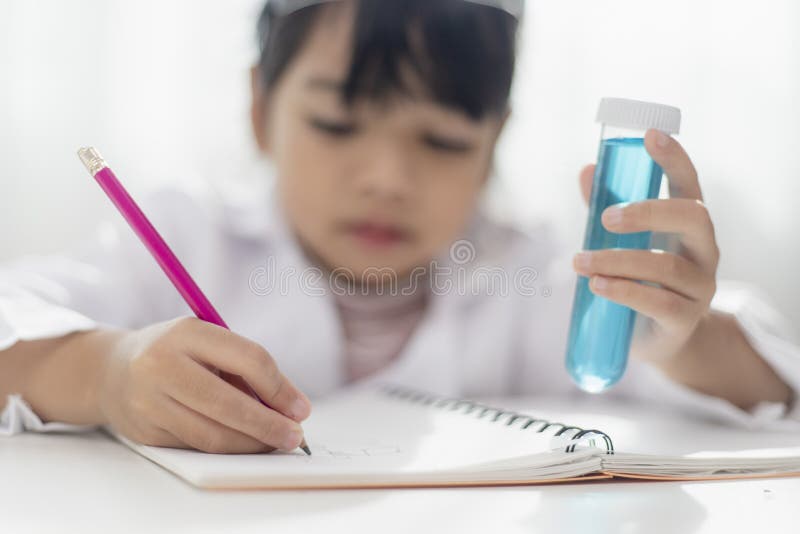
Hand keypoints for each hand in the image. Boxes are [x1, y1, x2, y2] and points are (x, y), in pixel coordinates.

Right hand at [98, 317, 311, 453]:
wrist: (111, 371)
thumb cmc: (176, 354)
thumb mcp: (208, 344)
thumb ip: (248, 368)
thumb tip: (292, 406)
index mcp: (188, 332)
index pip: (249, 359)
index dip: (280, 388)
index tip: (301, 408)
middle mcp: (163, 364)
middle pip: (230, 404)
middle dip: (269, 425)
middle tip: (295, 436)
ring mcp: (149, 400)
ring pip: (213, 434)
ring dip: (251, 444)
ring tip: (275, 443)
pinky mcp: (145, 431)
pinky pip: (196, 446)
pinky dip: (227, 449)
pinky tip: (245, 445)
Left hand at [572, 129, 719, 364]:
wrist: (660, 338)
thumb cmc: (640, 278)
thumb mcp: (622, 241)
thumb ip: (606, 206)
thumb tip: (588, 170)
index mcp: (689, 225)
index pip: (689, 184)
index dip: (675, 158)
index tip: (650, 136)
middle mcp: (704, 251)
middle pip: (693, 217)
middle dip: (648, 212)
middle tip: (604, 219)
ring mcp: (700, 287)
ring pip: (666, 266)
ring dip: (617, 260)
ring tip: (579, 261)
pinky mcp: (684, 319)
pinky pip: (659, 303)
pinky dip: (624, 291)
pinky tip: (597, 286)